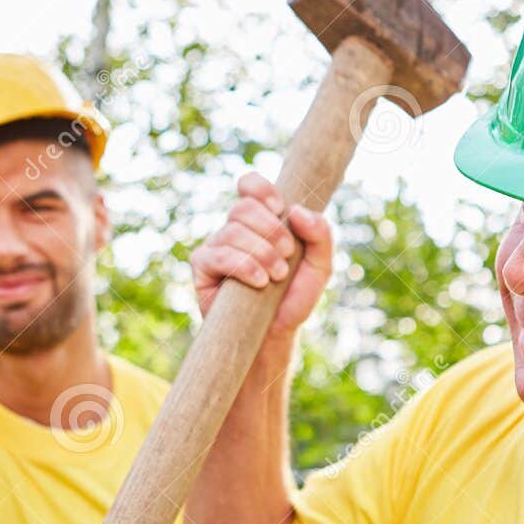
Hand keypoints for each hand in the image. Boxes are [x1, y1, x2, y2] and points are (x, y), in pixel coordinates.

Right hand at [190, 172, 332, 342]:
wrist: (274, 336)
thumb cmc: (293, 299)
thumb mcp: (319, 267)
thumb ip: (320, 235)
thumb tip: (297, 210)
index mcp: (259, 222)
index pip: (249, 186)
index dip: (260, 189)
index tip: (279, 208)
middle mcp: (234, 231)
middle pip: (242, 208)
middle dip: (270, 229)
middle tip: (287, 255)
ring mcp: (215, 248)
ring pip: (232, 230)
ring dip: (261, 252)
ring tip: (276, 276)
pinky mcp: (202, 270)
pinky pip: (218, 255)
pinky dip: (244, 266)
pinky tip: (259, 282)